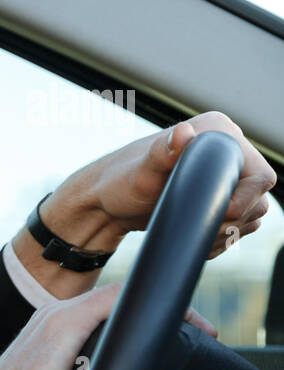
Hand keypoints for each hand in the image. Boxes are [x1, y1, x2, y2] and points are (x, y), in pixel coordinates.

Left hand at [83, 111, 275, 258]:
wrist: (108, 204)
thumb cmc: (119, 183)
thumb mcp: (141, 172)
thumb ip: (163, 152)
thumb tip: (184, 132)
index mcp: (218, 134)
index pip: (260, 176)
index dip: (244, 201)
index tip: (215, 214)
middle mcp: (227, 151)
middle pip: (258, 199)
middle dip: (232, 220)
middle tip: (197, 225)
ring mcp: (223, 175)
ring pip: (250, 215)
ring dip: (226, 232)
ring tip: (192, 231)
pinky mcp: (217, 195)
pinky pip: (237, 224)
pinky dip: (220, 236)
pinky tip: (195, 237)